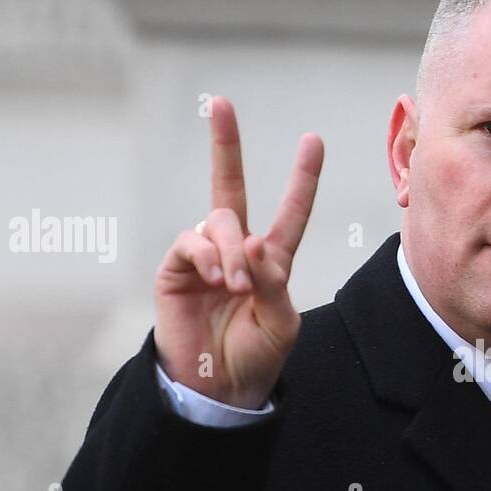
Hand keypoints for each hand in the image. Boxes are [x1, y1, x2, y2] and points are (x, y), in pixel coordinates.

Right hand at [154, 96, 323, 407]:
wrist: (218, 388)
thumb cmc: (255, 358)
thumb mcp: (280, 320)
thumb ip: (271, 279)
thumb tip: (249, 241)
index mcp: (270, 261)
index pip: (290, 213)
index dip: (301, 179)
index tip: (313, 140)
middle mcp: (234, 251)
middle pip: (228, 186)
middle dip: (225, 144)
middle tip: (220, 102)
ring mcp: (203, 257)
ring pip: (219, 222)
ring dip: (231, 251)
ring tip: (235, 286)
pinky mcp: (176, 269)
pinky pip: (192, 242)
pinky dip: (208, 257)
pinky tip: (216, 279)